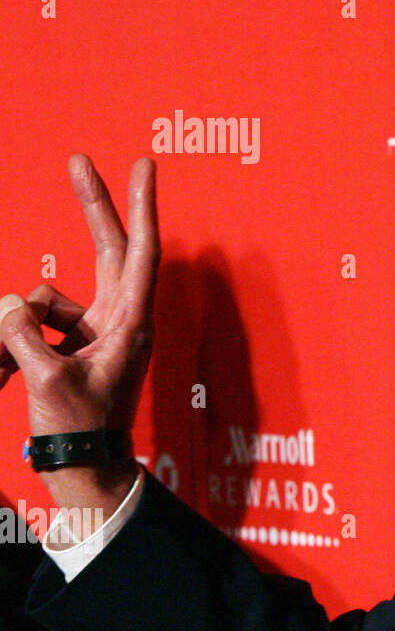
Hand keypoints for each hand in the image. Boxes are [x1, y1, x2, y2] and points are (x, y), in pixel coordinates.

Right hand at [0, 156, 158, 510]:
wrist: (82, 470)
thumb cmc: (81, 430)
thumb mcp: (48, 381)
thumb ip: (24, 335)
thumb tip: (9, 303)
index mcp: (131, 323)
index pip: (140, 252)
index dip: (142, 206)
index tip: (144, 165)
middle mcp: (119, 319)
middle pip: (105, 249)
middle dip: (91, 207)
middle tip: (79, 159)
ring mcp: (94, 330)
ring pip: (44, 299)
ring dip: (14, 329)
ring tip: (6, 372)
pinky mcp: (70, 344)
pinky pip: (30, 325)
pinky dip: (9, 344)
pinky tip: (1, 375)